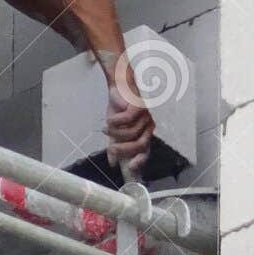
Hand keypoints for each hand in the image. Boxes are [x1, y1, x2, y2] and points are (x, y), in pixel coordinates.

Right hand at [101, 54, 154, 180]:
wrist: (119, 87)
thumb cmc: (119, 108)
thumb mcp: (115, 130)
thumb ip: (115, 146)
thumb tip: (113, 163)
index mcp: (144, 134)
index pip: (146, 151)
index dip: (140, 161)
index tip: (129, 167)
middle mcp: (148, 126)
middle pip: (140, 145)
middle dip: (123, 150)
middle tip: (111, 149)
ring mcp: (145, 117)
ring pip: (131, 134)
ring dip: (115, 133)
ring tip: (105, 128)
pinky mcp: (139, 107)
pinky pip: (126, 120)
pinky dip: (115, 122)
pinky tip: (109, 120)